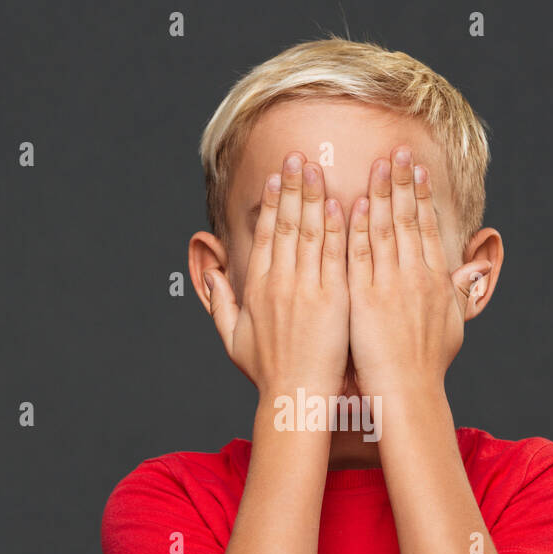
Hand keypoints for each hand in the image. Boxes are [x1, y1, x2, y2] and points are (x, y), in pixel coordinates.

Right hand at [200, 151, 350, 399]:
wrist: (295, 397)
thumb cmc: (269, 373)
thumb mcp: (233, 338)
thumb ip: (220, 304)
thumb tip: (212, 277)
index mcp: (258, 288)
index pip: (265, 234)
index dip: (271, 202)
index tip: (276, 176)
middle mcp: (280, 282)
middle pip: (285, 223)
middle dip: (292, 186)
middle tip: (298, 156)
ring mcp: (306, 288)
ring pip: (309, 231)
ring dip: (314, 196)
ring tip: (317, 167)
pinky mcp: (333, 298)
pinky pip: (335, 254)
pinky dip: (337, 226)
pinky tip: (341, 202)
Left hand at [346, 145, 490, 398]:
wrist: (408, 393)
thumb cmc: (428, 366)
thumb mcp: (453, 324)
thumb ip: (459, 292)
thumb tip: (472, 270)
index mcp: (435, 279)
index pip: (426, 226)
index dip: (420, 194)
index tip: (416, 167)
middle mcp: (415, 276)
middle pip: (406, 218)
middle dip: (401, 181)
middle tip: (397, 149)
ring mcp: (389, 285)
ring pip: (383, 229)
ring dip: (378, 193)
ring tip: (375, 164)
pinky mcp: (365, 298)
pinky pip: (358, 255)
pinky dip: (355, 228)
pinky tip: (350, 203)